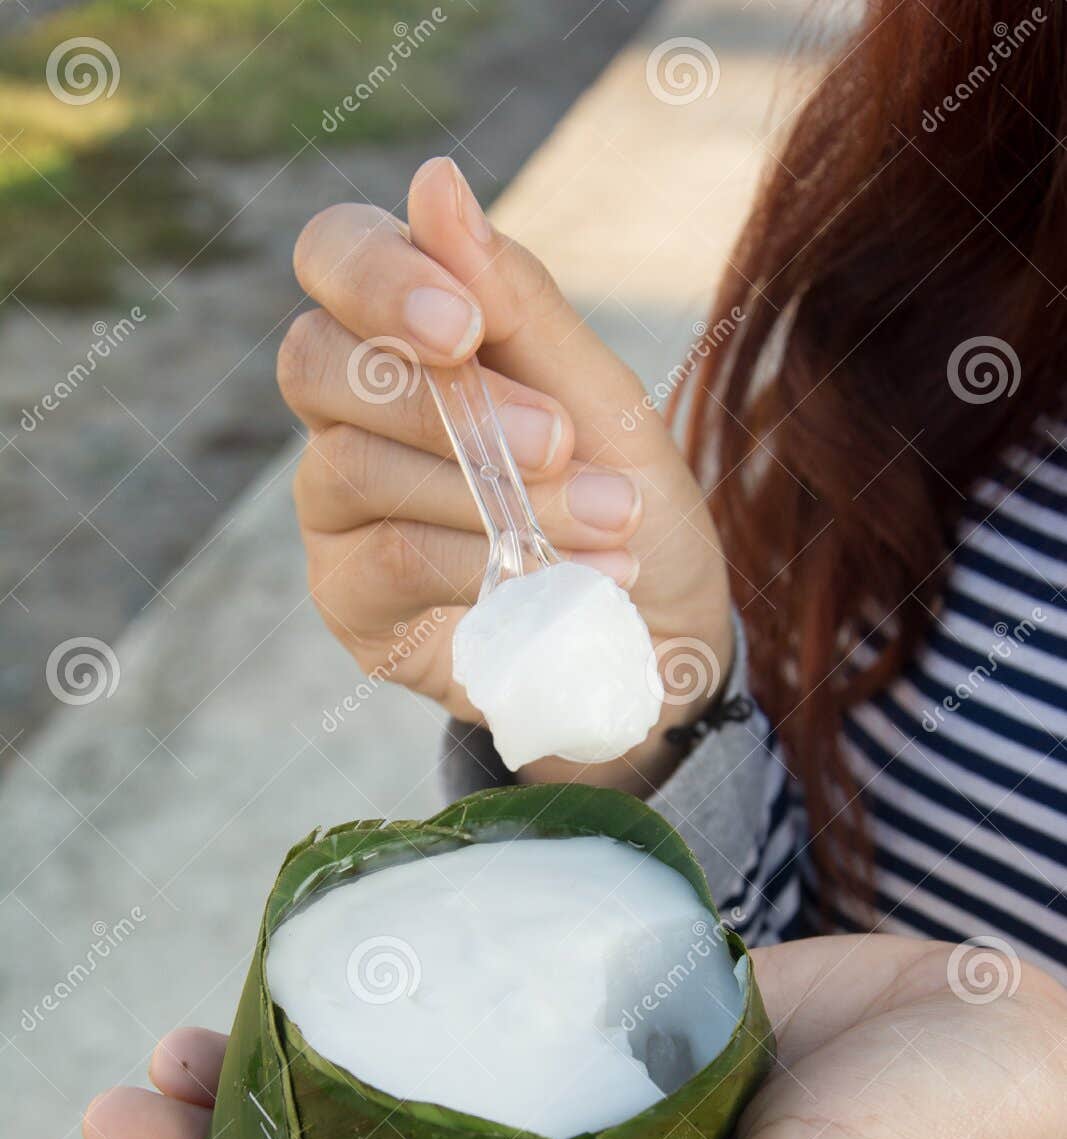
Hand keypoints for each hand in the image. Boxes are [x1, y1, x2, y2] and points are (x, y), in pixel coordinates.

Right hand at [278, 156, 731, 791]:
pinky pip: (388, 561)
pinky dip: (484, 565)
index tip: (466, 327)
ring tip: (610, 521)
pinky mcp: (351, 601)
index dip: (379, 276)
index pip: (334, 258)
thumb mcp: (598, 395)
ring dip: (492, 493)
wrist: (657, 640)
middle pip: (315, 362)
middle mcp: (346, 412)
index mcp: (402, 332)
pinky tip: (573, 582)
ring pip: (358, 468)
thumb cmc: (626, 502)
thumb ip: (516, 300)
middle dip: (438, 400)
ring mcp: (337, 509)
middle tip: (557, 441)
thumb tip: (436, 181)